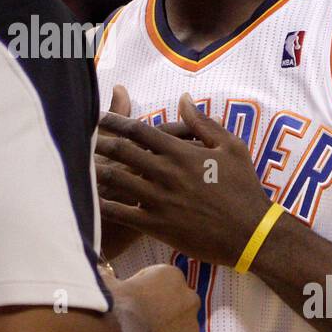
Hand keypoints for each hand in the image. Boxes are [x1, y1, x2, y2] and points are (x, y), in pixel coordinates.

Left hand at [96, 93, 273, 267]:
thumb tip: (184, 98)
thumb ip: (204, 123)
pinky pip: (122, 214)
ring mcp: (159, 200)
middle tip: (79, 136)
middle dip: (97, 142)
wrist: (252, 234)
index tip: (97, 115)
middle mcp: (165, 173)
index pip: (139, 131)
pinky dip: (102, 206)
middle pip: (121, 152)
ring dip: (95, 170)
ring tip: (79, 163)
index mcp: (181, 152)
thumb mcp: (232, 147)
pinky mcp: (157, 226)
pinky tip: (88, 201)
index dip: (115, 120)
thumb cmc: (245, 188)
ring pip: (117, 180)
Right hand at [111, 263, 199, 331]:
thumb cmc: (111, 309)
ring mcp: (192, 330)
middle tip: (136, 325)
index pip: (160, 280)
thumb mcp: (105, 285)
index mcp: (171, 276)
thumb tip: (101, 277)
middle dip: (160, 313)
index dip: (141, 292)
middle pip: (176, 305)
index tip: (128, 303)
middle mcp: (189, 299)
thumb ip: (110, 280)